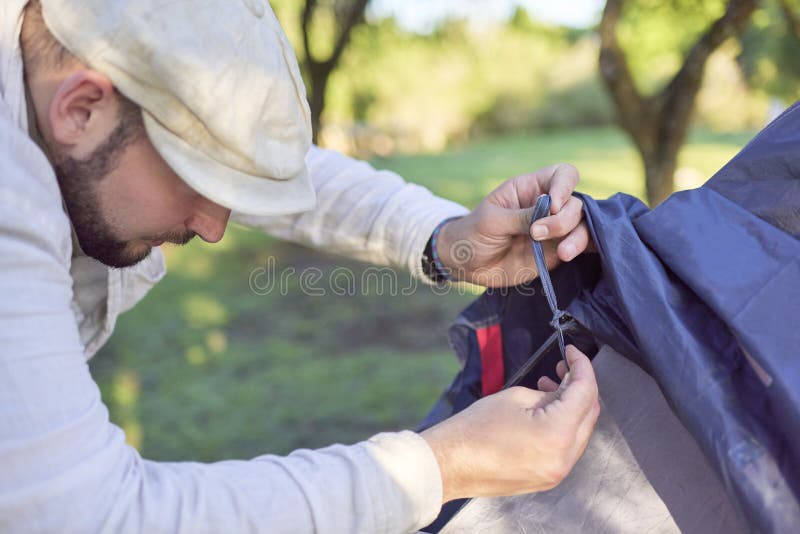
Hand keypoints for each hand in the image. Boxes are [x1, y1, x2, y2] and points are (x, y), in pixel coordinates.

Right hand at [421, 346, 599, 502]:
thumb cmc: (475, 428)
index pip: (585, 392)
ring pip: (580, 431)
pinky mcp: (547, 478)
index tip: (573, 353)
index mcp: (557, 433)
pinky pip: (567, 447)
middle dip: (580, 387)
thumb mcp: (515, 398)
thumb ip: (549, 393)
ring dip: (572, 407)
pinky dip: (563, 426)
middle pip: (589, 414)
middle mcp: (564, 457)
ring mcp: (557, 472)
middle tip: (564, 368)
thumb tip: (564, 390)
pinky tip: (545, 412)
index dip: (582, 367)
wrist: (450, 464)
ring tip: (550, 387)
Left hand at [435, 164, 592, 286]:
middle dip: (562, 219)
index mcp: (531, 188)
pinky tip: (571, 255)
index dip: (564, 185)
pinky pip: (580, 247)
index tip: (552, 205)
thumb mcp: (492, 220)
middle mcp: (548, 206)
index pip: (562, 175)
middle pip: (576, 203)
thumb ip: (521, 217)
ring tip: (562, 253)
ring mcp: (554, 230)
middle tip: (537, 234)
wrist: (467, 264)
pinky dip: (582, 249)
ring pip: (583, 226)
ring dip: (577, 237)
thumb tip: (551, 213)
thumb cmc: (474, 233)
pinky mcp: (556, 251)